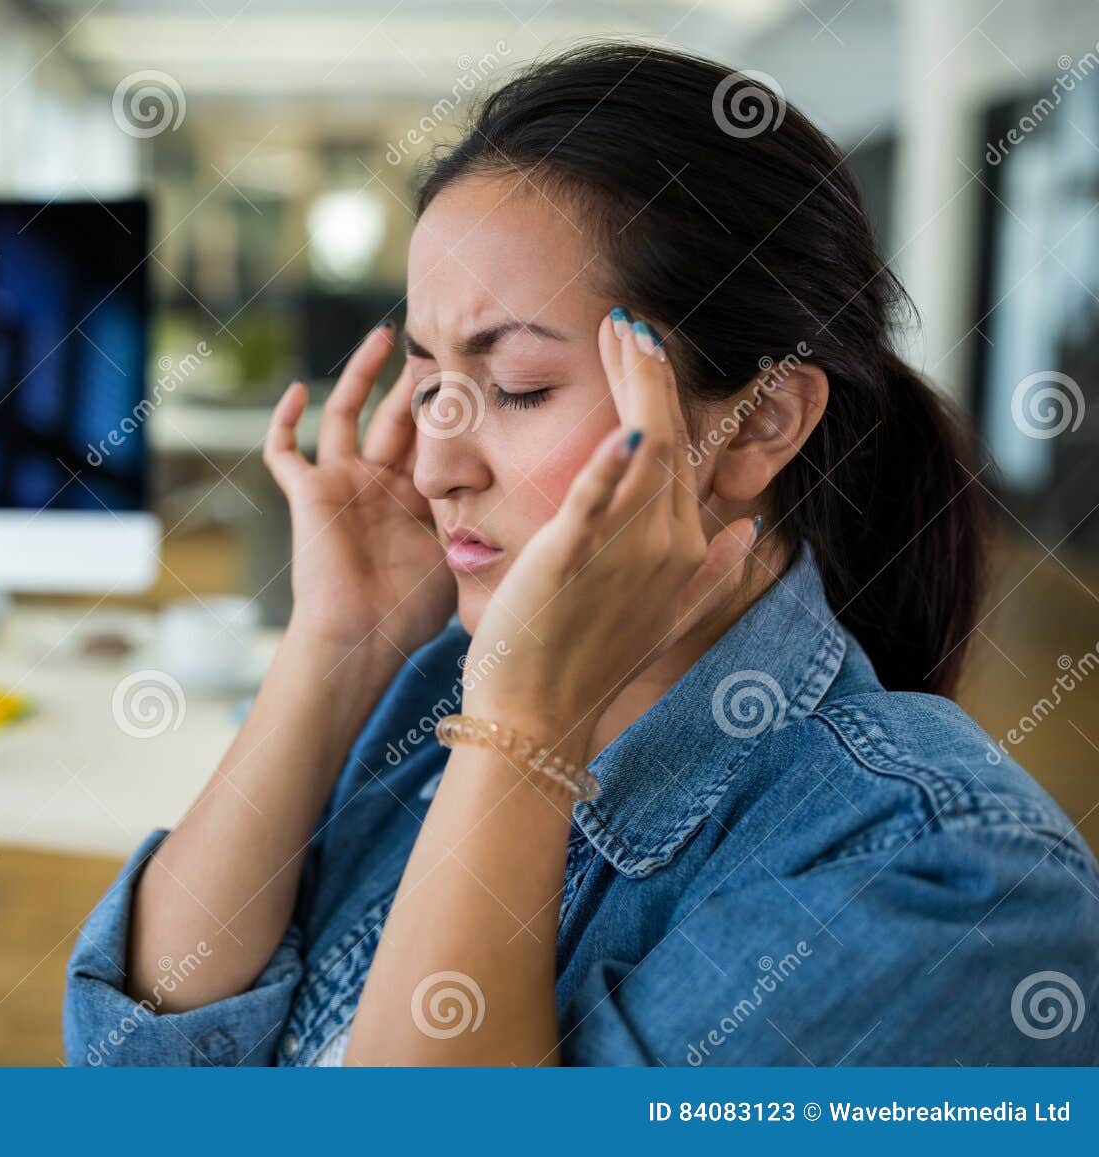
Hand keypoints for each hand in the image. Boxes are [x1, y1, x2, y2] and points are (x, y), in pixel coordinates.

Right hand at [263, 325, 456, 655]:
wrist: (359, 638)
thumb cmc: (409, 613)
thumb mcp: (459, 559)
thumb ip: (482, 525)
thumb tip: (538, 509)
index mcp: (416, 500)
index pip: (433, 439)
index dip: (449, 406)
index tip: (475, 369)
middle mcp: (378, 486)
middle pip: (395, 417)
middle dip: (413, 379)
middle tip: (434, 339)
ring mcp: (341, 486)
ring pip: (345, 416)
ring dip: (361, 376)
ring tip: (383, 337)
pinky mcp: (308, 494)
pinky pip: (285, 452)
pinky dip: (284, 421)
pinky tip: (298, 389)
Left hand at [462, 310, 756, 751]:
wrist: (539, 713)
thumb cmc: (587, 664)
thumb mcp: (665, 619)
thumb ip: (713, 575)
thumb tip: (751, 532)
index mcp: (683, 550)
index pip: (683, 454)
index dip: (666, 396)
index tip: (645, 349)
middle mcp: (665, 544)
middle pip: (667, 438)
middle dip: (650, 373)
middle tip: (630, 320)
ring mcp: (624, 552)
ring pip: (643, 451)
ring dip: (635, 388)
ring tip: (622, 333)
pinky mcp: (572, 558)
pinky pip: (596, 502)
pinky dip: (610, 463)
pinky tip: (622, 423)